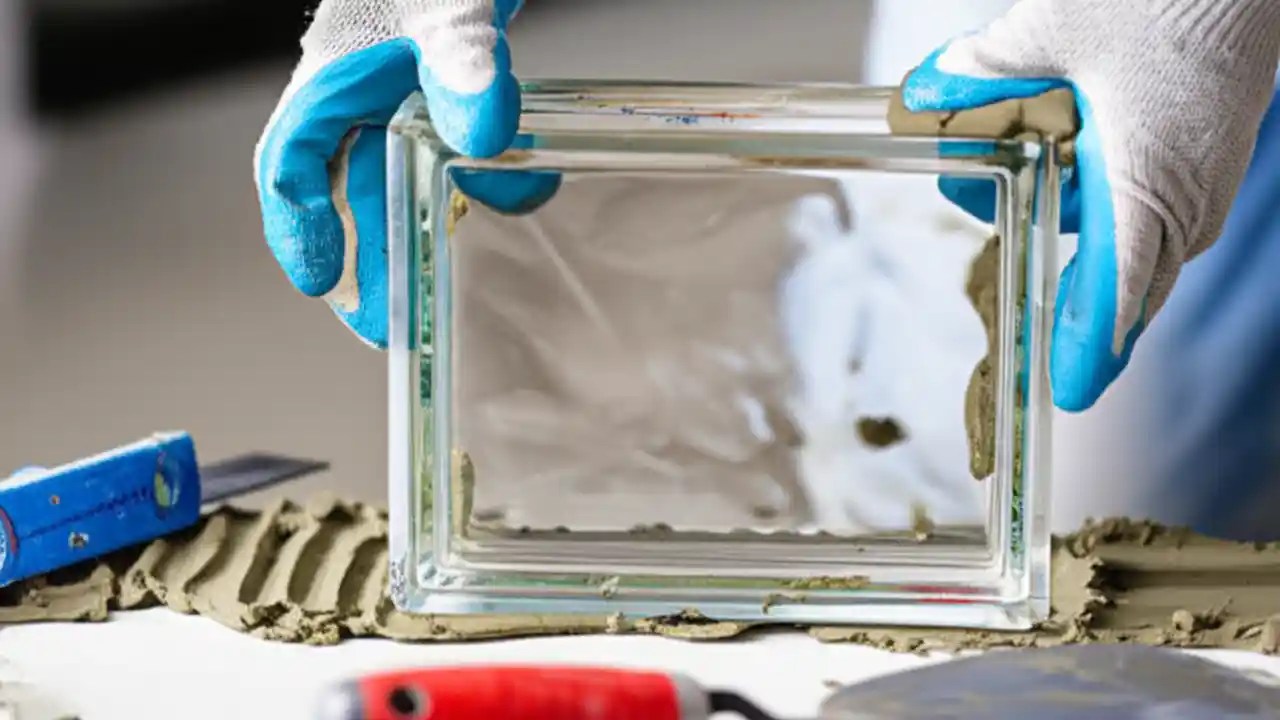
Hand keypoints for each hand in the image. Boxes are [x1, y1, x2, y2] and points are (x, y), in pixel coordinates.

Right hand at [254, 0, 558, 347]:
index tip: (319, 280)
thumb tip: (483, 139)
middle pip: (352, 194)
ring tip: (454, 273)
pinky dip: (488, 178)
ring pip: (409, 181)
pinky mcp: (456, 95)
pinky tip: (523, 186)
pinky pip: (460, 154)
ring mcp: (411, 97)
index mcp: (336, 81)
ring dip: (433, 226)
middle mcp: (366, 96)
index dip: (297, 228)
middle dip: (370, 259)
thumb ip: (465, 68)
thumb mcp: (451, 12)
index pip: (290, 167)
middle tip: (389, 323)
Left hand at [902, 0, 1279, 410]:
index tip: (1066, 395)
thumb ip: (982, 70)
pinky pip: (1140, 227)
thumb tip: (918, 97)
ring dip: (1059, 242)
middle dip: (1057, 307)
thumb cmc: (1167, 1)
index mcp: (1146, 186)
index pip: (1115, 292)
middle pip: (1117, 293)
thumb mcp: (1055, 27)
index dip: (1087, 347)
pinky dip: (1092, 222)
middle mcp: (1180, 206)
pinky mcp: (1196, 175)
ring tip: (988, 179)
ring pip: (1124, 260)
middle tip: (1006, 319)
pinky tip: (1047, 177)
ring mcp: (1195, 195)